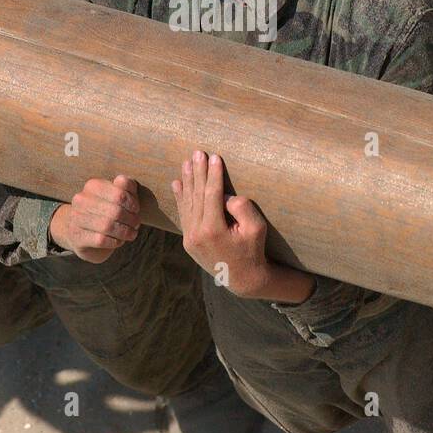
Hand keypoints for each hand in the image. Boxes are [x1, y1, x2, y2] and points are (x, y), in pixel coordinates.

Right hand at [48, 175, 140, 262]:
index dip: (133, 203)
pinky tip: (119, 241)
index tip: (136, 210)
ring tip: (131, 233)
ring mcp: (76, 218)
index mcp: (92, 186)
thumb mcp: (118, 197)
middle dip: (131, 220)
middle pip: (116, 211)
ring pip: (108, 226)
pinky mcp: (76, 237)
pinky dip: (115, 241)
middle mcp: (81, 200)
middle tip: (136, 224)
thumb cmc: (106, 212)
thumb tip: (122, 181)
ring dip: (125, 232)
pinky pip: (101, 240)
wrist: (82, 233)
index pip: (120, 193)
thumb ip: (125, 186)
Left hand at [173, 150, 312, 302]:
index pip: (211, 194)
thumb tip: (226, 195)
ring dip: (187, 181)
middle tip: (197, 152)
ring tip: (186, 162)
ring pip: (187, 203)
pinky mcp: (188, 241)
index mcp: (213, 230)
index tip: (215, 157)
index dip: (213, 174)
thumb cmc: (253, 251)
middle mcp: (196, 233)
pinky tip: (177, 183)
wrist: (242, 279)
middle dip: (197, 172)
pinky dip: (180, 198)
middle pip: (196, 195)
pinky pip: (183, 215)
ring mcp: (189, 238)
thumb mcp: (256, 229)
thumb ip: (242, 208)